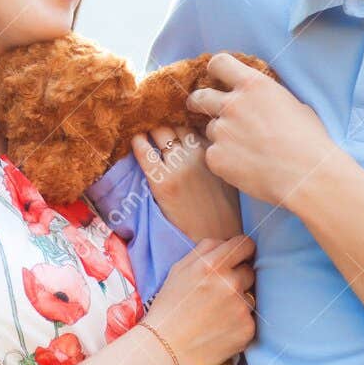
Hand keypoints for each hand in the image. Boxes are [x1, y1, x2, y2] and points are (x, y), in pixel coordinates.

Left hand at [131, 125, 242, 239]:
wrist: (217, 238)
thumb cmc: (224, 211)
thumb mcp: (227, 176)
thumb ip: (214, 156)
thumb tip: (202, 144)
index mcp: (214, 151)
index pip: (192, 126)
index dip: (180, 128)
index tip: (172, 132)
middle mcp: (197, 154)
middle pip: (174, 126)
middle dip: (164, 128)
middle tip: (155, 132)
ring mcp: (179, 166)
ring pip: (159, 132)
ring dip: (151, 132)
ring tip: (144, 134)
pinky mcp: (162, 181)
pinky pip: (144, 152)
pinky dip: (138, 142)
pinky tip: (136, 141)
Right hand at [141, 235, 255, 364]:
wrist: (166, 348)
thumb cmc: (170, 306)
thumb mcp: (179, 269)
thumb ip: (205, 249)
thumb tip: (227, 242)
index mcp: (212, 264)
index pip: (246, 244)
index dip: (242, 250)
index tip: (239, 258)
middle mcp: (230, 282)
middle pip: (249, 271)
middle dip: (237, 278)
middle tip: (218, 293)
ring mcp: (241, 307)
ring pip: (250, 295)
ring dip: (239, 301)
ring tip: (216, 313)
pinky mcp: (248, 328)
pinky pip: (250, 317)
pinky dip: (239, 322)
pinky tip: (220, 328)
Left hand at [188, 53, 339, 207]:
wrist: (307, 176)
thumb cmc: (310, 142)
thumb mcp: (294, 105)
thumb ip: (267, 98)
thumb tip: (262, 100)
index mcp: (254, 85)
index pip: (220, 63)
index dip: (216, 70)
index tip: (216, 78)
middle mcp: (233, 104)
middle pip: (200, 97)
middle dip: (198, 102)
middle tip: (200, 108)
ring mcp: (222, 131)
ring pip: (210, 129)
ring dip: (221, 137)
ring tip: (247, 151)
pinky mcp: (216, 157)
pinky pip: (213, 155)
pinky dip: (224, 161)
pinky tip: (246, 168)